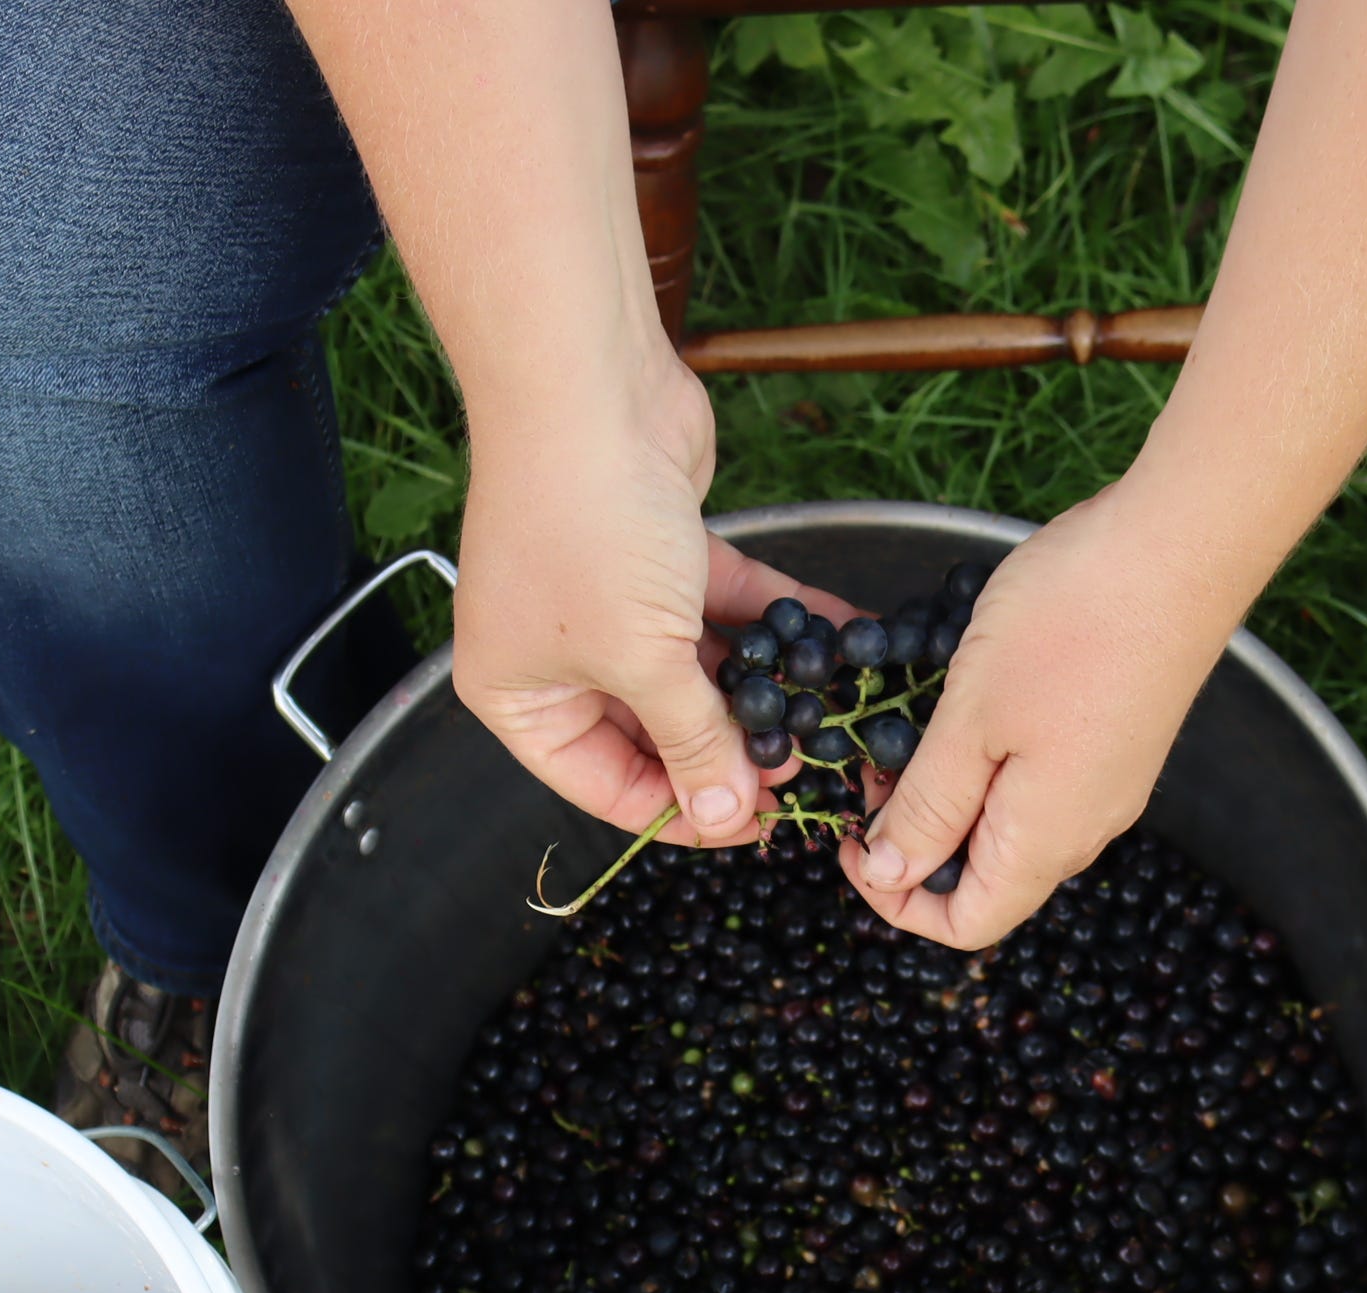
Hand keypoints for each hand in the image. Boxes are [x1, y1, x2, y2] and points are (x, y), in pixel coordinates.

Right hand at [451, 361, 851, 847]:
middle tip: (803, 773)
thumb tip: (727, 815)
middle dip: (732, 753)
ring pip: (700, 671)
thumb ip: (692, 741)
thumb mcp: (642, 661)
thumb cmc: (586, 532)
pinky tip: (845, 643)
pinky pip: (732, 610)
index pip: (604, 787)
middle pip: (656, 733)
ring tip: (832, 720)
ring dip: (766, 694)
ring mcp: (613, 601)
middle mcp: (561, 655)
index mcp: (521, 698)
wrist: (590, 389)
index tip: (755, 828)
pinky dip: (783, 625)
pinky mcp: (667, 554)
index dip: (679, 815)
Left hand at [841, 488, 1240, 945]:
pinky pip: (1037, 779)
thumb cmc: (1068, 627)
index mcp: (1044, 842)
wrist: (1180, 547)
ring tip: (908, 723)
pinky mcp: (1115, 738)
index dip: (894, 899)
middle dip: (914, 836)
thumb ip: (927, 808)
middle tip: (869, 762)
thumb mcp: (969, 720)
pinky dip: (985, 756)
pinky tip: (962, 696)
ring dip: (946, 790)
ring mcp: (1105, 783)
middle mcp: (1083, 828)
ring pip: (1007, 824)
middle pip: (985, 878)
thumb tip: (889, 876)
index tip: (851, 834)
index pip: (964, 926)